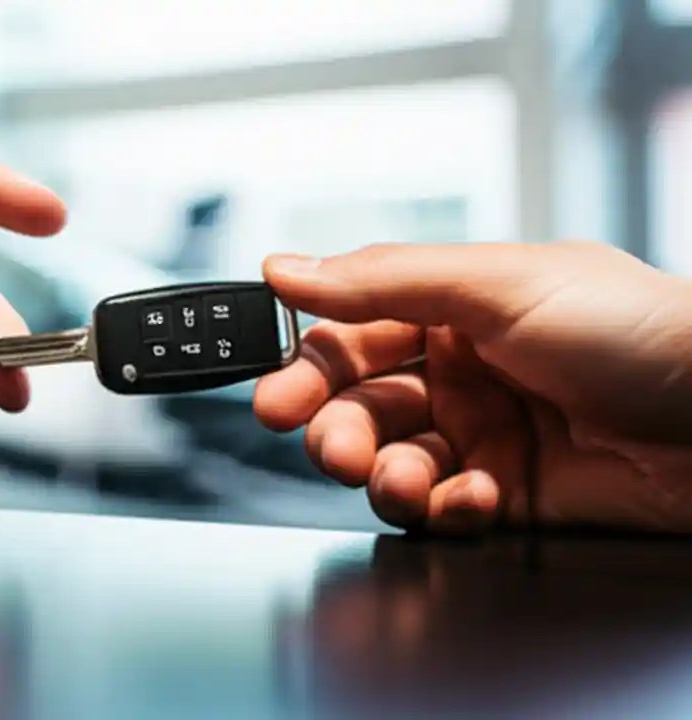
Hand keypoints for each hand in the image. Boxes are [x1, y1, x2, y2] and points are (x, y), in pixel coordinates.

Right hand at [254, 241, 691, 533]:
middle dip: (337, 431)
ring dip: (385, 475)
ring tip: (403, 478)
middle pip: (360, 407)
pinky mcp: (508, 496)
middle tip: (333, 446)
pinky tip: (477, 494)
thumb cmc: (640, 330)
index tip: (275, 395)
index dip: (307, 367)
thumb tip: (286, 268)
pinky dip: (447, 507)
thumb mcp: (499, 284)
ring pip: (392, 463)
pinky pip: (444, 508)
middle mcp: (462, 371)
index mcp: (454, 309)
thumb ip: (382, 279)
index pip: (351, 336)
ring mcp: (484, 435)